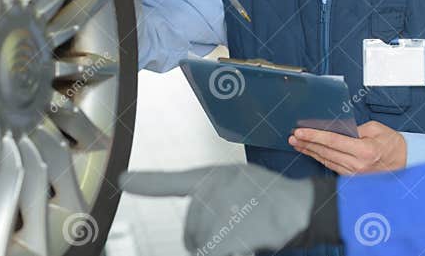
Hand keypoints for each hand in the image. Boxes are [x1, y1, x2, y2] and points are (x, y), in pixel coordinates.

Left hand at [119, 164, 312, 255]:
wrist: (301, 207)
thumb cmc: (274, 199)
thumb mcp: (241, 185)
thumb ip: (214, 198)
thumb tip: (197, 231)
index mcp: (213, 177)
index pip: (173, 180)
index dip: (146, 182)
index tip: (123, 179)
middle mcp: (210, 190)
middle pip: (192, 233)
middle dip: (209, 241)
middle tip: (241, 229)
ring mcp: (216, 210)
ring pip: (201, 248)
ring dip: (221, 249)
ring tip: (248, 234)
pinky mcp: (224, 232)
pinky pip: (212, 253)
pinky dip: (228, 251)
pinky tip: (245, 246)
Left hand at [289, 121, 406, 174]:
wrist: (405, 161)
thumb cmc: (392, 144)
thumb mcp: (375, 128)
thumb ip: (355, 128)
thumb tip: (337, 129)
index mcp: (364, 150)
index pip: (332, 141)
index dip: (314, 136)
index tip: (300, 132)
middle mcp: (357, 164)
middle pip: (325, 152)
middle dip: (307, 143)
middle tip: (293, 137)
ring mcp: (355, 173)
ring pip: (326, 161)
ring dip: (310, 152)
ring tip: (298, 144)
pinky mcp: (353, 177)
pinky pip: (332, 166)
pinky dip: (320, 158)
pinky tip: (312, 152)